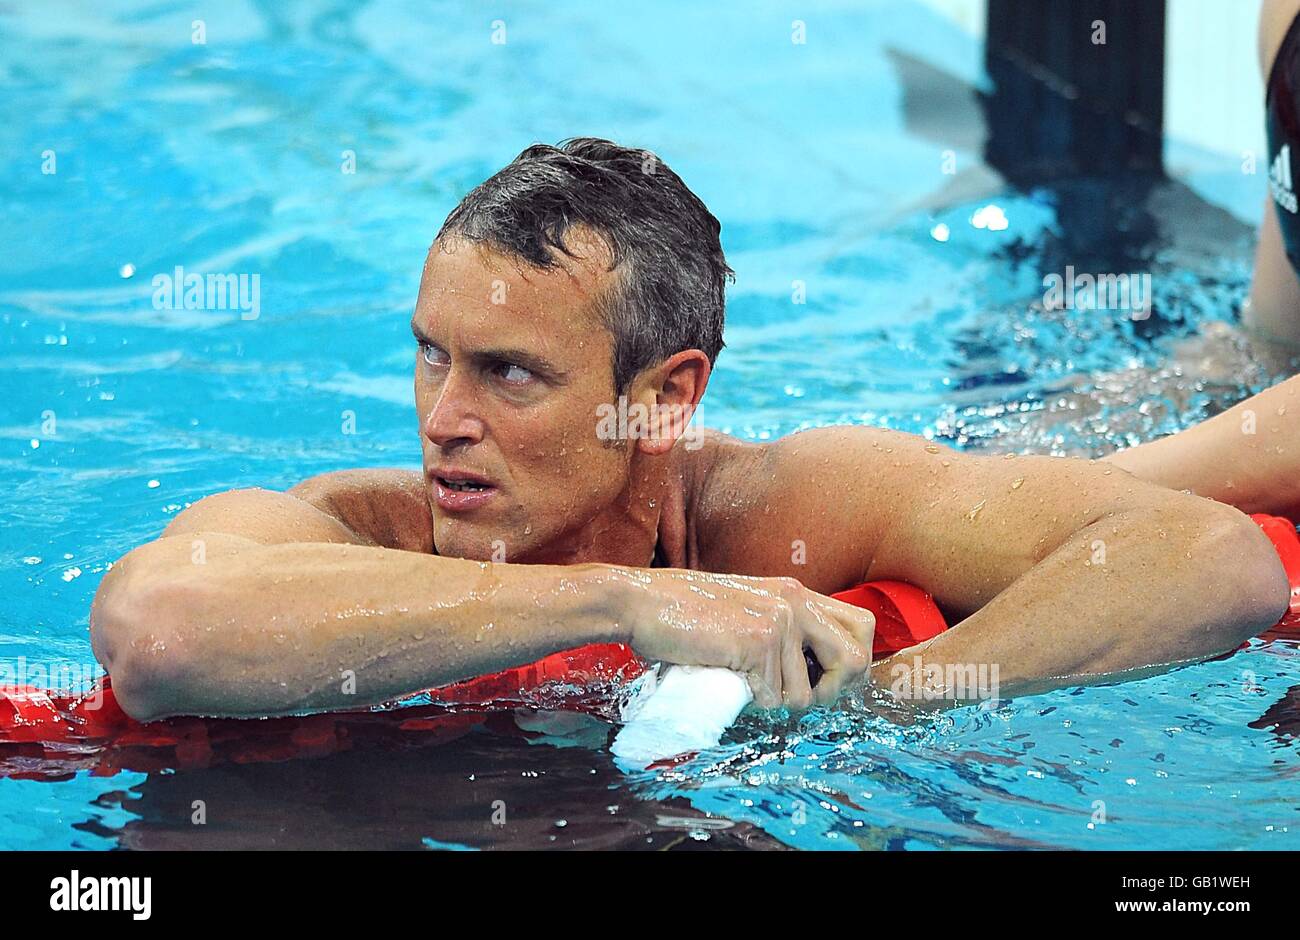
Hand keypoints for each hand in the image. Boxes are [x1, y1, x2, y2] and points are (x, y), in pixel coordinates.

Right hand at [617, 569, 874, 709]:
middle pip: (854, 662)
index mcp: (795, 593)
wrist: (642, 602)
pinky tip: (724, 674)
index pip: (861, 626)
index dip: (854, 664)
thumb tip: (812, 679)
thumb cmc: (684, 615)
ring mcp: (780, 621)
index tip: (826, 684)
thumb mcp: (746, 610)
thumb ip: (781, 630)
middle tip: (794, 698)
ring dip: (770, 702)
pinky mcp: (759, 642)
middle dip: (830, 693)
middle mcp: (795, 602)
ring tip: (739, 678)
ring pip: (803, 696)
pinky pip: (770, 699)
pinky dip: (746, 700)